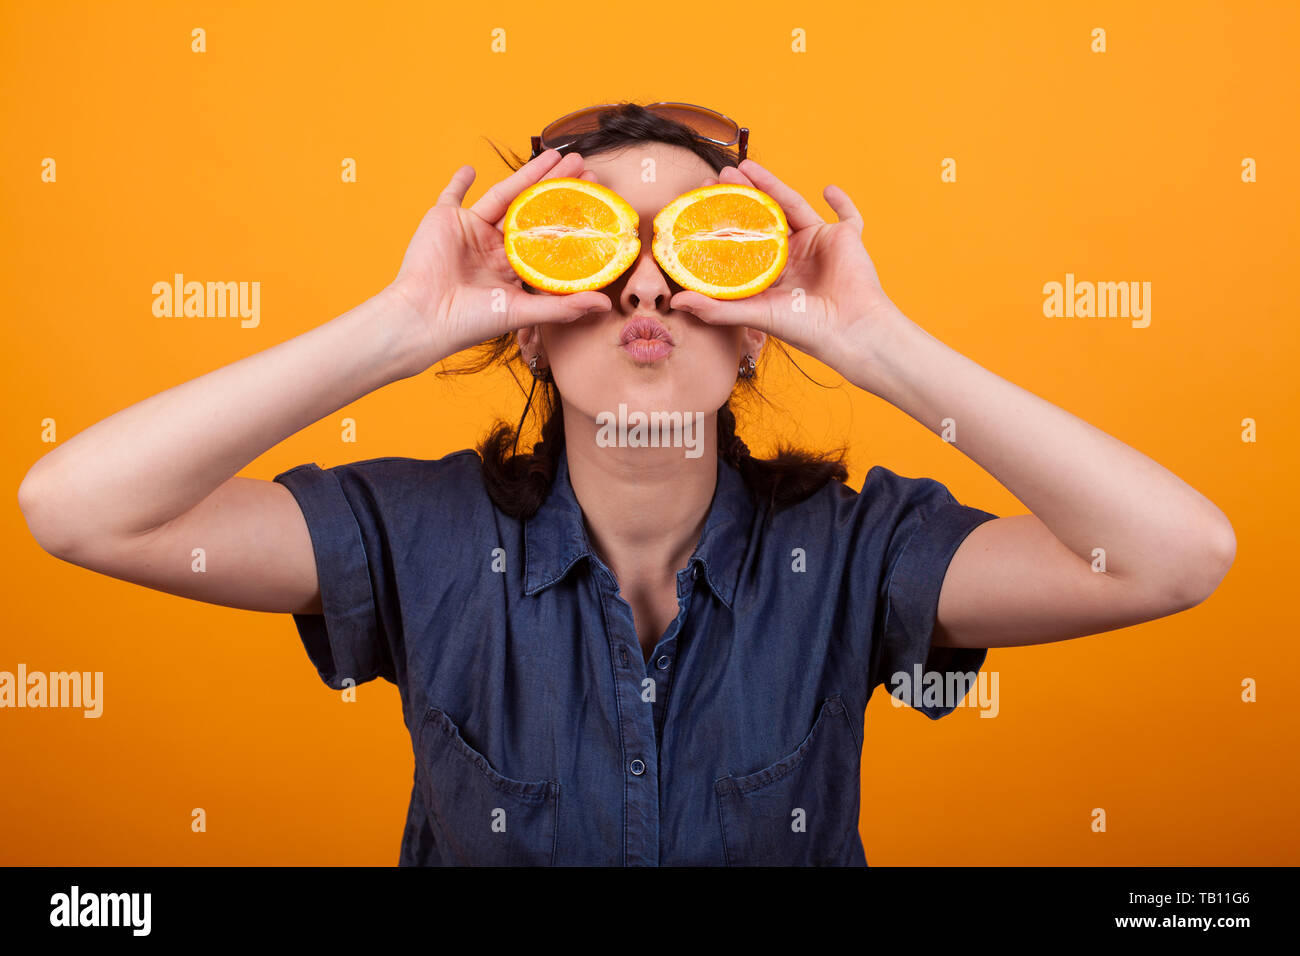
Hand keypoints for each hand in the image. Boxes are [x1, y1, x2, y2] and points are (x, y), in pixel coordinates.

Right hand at [387, 149, 612, 369]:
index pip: (548, 235)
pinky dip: (458, 181)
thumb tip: (606, 304)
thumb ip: (563, 307)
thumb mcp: (522, 311)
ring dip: (527, 174)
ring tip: (553, 155)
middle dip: (556, 187)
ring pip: (503, 194)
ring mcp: (469, 231)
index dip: (570, 216)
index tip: (593, 197)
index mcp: (513, 267)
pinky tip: (471, 168)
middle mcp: (494, 247)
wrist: (424, 316)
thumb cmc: (471, 321)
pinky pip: (451, 194)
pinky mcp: (444, 219)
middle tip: (581, 164)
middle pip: (531, 209)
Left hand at [668, 159, 900, 381]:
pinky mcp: (845, 238)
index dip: (722, 219)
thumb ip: (716, 309)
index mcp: (768, 272)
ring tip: (747, 165)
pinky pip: (848, 215)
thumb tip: (676, 302)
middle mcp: (791, 255)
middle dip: (741, 194)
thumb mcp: (755, 315)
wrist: (849, 330)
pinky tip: (829, 188)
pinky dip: (842, 202)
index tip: (701, 201)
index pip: (741, 238)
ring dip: (771, 184)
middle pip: (763, 216)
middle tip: (719, 175)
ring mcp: (818, 244)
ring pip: (792, 205)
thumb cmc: (804, 328)